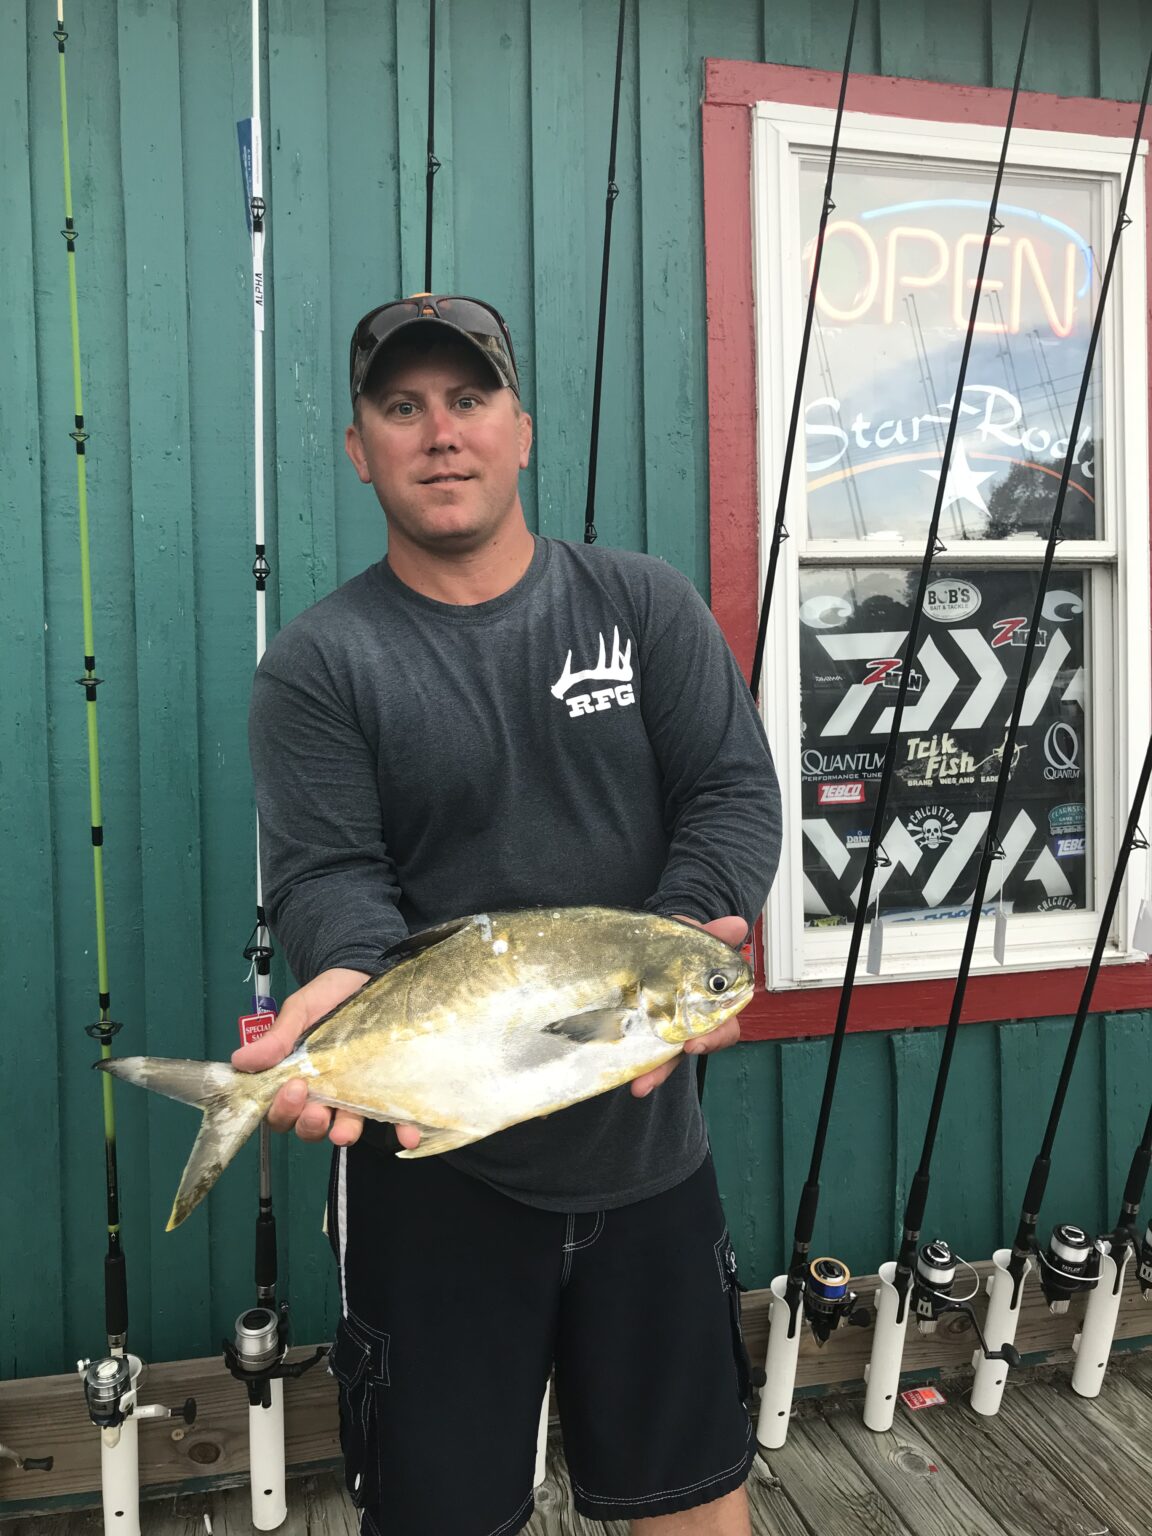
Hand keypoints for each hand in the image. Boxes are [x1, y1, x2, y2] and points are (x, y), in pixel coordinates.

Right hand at [231, 967, 422, 1150]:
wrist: (365, 974)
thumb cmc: (327, 996)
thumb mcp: (298, 1011)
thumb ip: (275, 1038)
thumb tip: (240, 1061)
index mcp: (296, 1078)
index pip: (279, 1111)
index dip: (281, 1110)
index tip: (292, 1089)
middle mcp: (323, 1093)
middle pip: (309, 1126)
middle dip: (309, 1125)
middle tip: (316, 1110)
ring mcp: (354, 1095)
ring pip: (345, 1127)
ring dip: (344, 1133)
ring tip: (346, 1130)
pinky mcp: (385, 1090)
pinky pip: (393, 1117)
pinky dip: (401, 1129)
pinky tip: (408, 1134)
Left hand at [630, 915, 749, 1098]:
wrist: (654, 943)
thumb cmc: (682, 947)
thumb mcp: (697, 937)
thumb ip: (716, 934)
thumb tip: (739, 924)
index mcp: (714, 1005)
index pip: (723, 1030)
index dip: (712, 1039)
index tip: (693, 1044)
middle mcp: (693, 1024)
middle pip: (688, 1052)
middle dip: (671, 1066)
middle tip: (651, 1078)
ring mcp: (667, 1030)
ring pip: (664, 1059)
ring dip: (652, 1074)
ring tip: (639, 1086)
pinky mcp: (643, 1031)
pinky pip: (641, 1050)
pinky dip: (633, 1063)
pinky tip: (625, 1074)